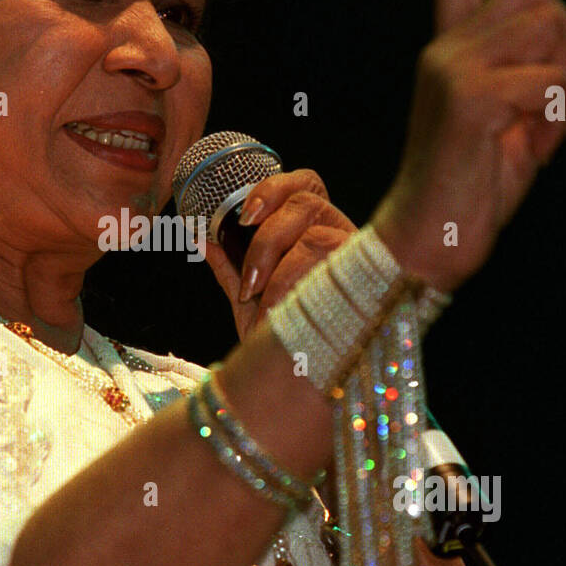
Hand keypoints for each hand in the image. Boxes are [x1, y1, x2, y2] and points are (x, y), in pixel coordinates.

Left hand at [203, 169, 357, 340]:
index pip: (304, 184)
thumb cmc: (281, 338)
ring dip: (277, 271)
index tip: (244, 216)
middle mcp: (341, 234)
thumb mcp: (249, 298)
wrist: (300, 381)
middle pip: (306, 200)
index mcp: (316, 229)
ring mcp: (358, 256)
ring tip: (262, 305)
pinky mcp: (367, 279)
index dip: (274, 188)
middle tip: (248, 282)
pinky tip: (278, 313)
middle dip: (266, 239)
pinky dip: (291, 287)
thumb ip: (229, 264)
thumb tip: (198, 235)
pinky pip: (326, 266)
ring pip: (315, 235)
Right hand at [370, 0, 565, 293]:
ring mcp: (452, 68)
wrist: (426, 245)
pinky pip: (551, 82)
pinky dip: (559, 116)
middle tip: (549, 106)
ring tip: (536, 132)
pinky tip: (529, 144)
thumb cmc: (471, 197)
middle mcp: (446, 50)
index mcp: (452, 54)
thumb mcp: (530, 140)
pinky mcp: (469, 95)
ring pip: (552, 32)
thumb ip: (563, 95)